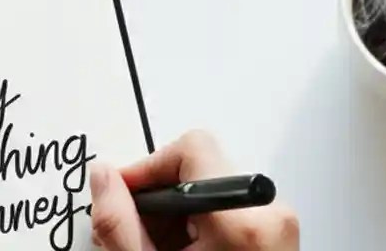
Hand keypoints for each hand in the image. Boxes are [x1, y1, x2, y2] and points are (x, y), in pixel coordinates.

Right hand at [89, 131, 298, 250]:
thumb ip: (119, 224)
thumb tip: (104, 180)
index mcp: (242, 218)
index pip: (190, 148)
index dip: (147, 169)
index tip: (125, 193)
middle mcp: (270, 213)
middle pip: (198, 169)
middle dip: (161, 199)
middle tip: (140, 236)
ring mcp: (279, 225)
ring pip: (212, 192)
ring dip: (179, 217)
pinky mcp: (281, 237)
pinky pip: (232, 211)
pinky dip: (202, 228)